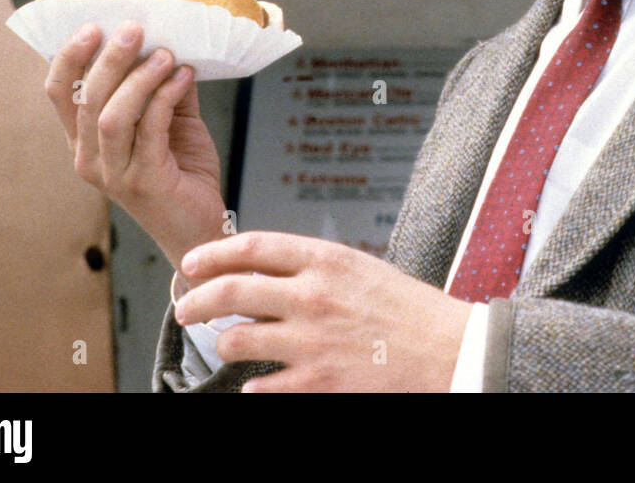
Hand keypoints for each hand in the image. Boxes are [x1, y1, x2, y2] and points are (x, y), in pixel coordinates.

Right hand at [45, 19, 226, 280]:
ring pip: (111, 117)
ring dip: (138, 79)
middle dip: (108, 60)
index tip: (91, 26)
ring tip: (166, 55)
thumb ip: (164, 88)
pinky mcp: (146, 182)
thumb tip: (168, 44)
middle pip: (85, 101)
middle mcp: (89, 159)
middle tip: (133, 29)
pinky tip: (184, 77)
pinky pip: (149, 131)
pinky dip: (165, 98)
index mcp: (85, 141)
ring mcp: (114, 174)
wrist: (203, 228)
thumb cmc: (182, 173)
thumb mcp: (172, 122)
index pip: (59, 94)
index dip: (68, 58)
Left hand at [173, 231, 472, 391]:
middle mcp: (314, 296)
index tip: (192, 263)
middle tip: (185, 310)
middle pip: (231, 291)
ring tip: (225, 345)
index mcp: (327, 260)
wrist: (449, 351)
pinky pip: (261, 385)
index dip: (213, 253)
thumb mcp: (361, 269)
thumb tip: (264, 272)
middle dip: (196, 301)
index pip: (252, 247)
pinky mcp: (319, 381)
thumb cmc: (408, 309)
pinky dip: (252, 385)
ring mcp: (313, 341)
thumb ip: (314, 267)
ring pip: (235, 340)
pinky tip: (255, 383)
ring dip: (221, 344)